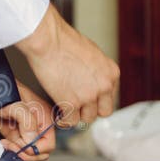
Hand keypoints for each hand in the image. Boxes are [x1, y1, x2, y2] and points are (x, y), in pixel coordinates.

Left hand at [0, 80, 55, 160]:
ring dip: (18, 153)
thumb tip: (32, 140)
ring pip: (30, 154)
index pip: (48, 145)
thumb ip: (27, 121)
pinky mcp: (17, 135)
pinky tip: (4, 143)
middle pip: (41, 153)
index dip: (35, 149)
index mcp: (46, 119)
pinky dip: (12, 151)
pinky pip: (20, 150)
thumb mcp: (16, 105)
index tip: (20, 146)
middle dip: (26, 153)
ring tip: (6, 143)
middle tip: (11, 145)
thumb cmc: (5, 93)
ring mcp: (27, 133)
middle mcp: (39, 128)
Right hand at [15, 3, 118, 127]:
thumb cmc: (63, 41)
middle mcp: (104, 85)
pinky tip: (57, 113)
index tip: (87, 101)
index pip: (110, 97)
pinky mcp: (72, 103)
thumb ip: (95, 71)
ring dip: (76, 115)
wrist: (48, 40)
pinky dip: (63, 119)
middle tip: (77, 106)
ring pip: (87, 119)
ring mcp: (89, 96)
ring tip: (65, 107)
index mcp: (111, 72)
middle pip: (103, 111)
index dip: (96, 100)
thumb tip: (90, 81)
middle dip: (89, 110)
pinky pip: (71, 121)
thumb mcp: (90, 54)